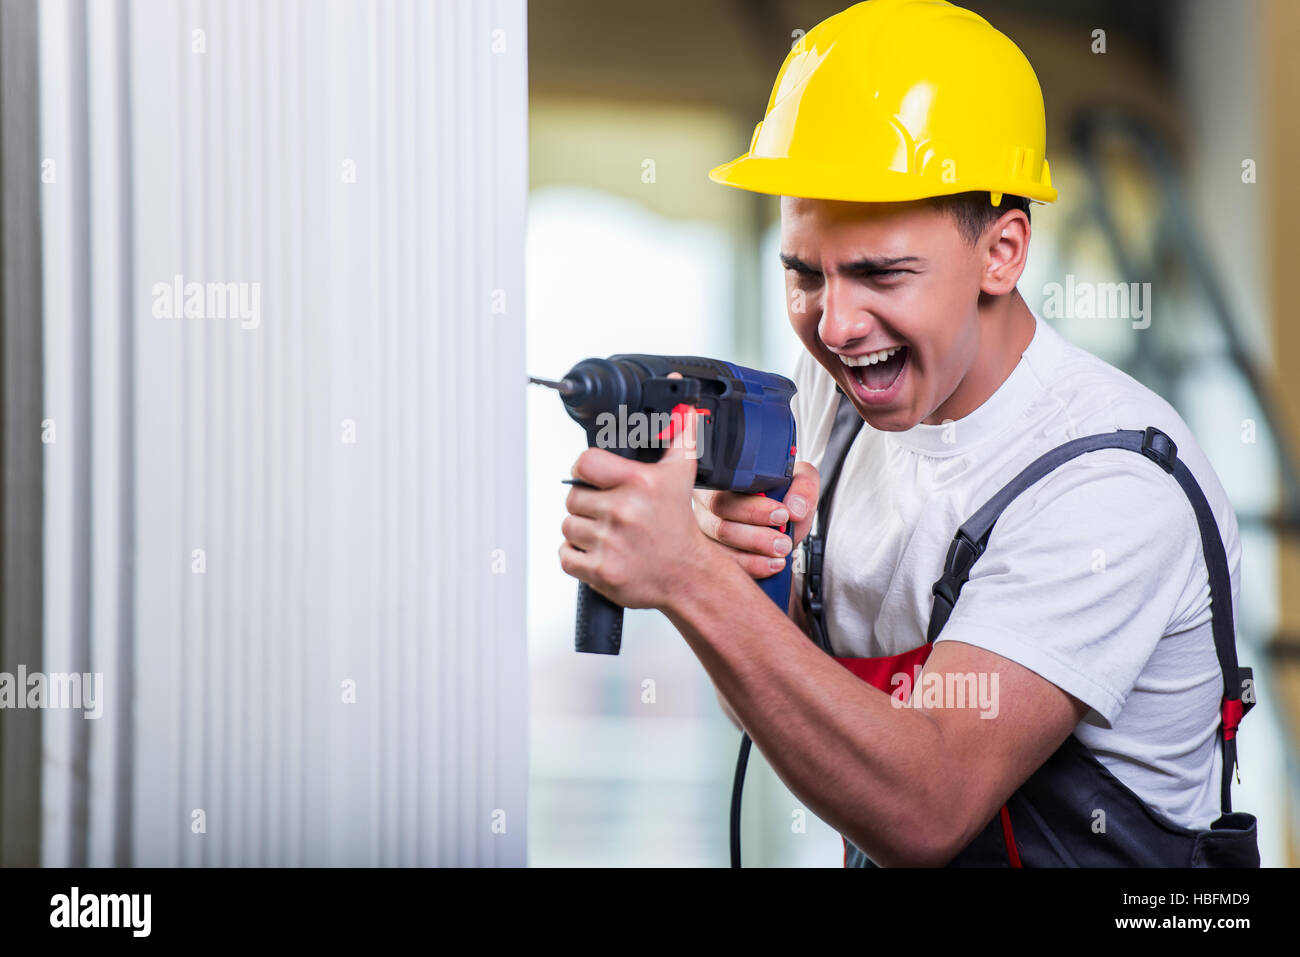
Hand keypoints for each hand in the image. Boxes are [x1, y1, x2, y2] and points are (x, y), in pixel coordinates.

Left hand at [558, 404, 709, 610]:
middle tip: (608, 511)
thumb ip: (682, 437)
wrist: (687, 576)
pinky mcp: (600, 571)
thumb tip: (687, 409)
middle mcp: (623, 511)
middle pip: (573, 497)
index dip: (585, 469)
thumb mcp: (682, 476)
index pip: (584, 462)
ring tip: (607, 533)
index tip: (594, 477)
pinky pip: (566, 555)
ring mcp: (610, 543)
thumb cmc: (678, 527)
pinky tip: (599, 551)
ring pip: (568, 526)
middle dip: (587, 504)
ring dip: (582, 530)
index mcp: (639, 483)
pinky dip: (576, 555)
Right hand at [691, 461, 819, 579]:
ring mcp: (706, 530)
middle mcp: (707, 504)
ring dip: (754, 554)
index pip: (727, 491)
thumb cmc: (784, 496)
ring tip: (781, 552)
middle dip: (756, 536)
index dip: (752, 507)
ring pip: (721, 546)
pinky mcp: (711, 553)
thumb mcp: (800, 482)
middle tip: (783, 540)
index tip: (782, 515)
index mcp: (726, 480)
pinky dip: (752, 566)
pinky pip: (725, 564)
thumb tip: (794, 507)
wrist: (784, 522)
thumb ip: (803, 487)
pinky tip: (771, 564)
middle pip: (720, 522)